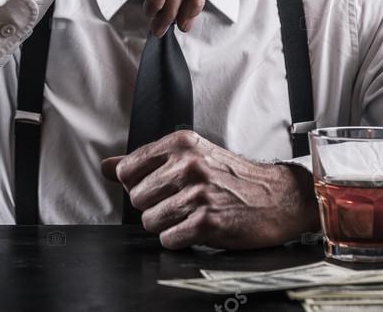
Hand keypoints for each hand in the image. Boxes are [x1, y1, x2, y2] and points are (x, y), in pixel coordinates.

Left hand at [100, 130, 318, 249]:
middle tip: (181, 202)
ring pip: (149, 221)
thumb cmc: (232, 176)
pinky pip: (168, 239)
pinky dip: (179, 239)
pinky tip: (198, 229)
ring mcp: (197, 193)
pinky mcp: (207, 221)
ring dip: (167, 224)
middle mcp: (188, 164)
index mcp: (181, 143)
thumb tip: (105, 166)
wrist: (277, 197)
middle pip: (136, 198)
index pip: (127, 169)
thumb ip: (143, 162)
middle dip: (153, 206)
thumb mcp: (190, 156)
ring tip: (190, 215)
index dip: (138, 184)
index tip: (159, 187)